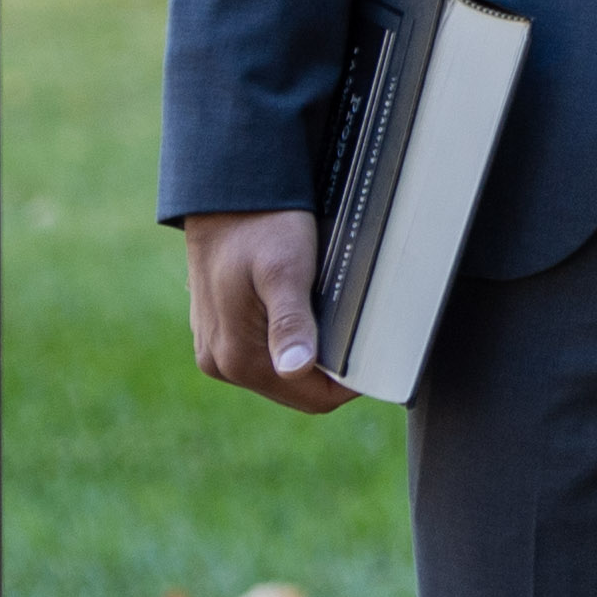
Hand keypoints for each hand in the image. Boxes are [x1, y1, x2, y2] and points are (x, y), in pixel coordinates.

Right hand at [183, 211, 351, 415]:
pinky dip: (295, 343)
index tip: (379, 360)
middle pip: (298, 390)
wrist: (225, 197)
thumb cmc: (259, 228)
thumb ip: (291, 322)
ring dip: (315, 356)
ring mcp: (218, 350)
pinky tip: (312, 316)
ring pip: (284, 374)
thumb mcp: (284, 271)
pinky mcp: (222, 333)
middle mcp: (221, 363)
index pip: (310, 399)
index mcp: (236, 357)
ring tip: (338, 322)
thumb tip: (296, 368)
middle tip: (363, 336)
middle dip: (333, 372)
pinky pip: (268, 353)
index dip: (350, 386)